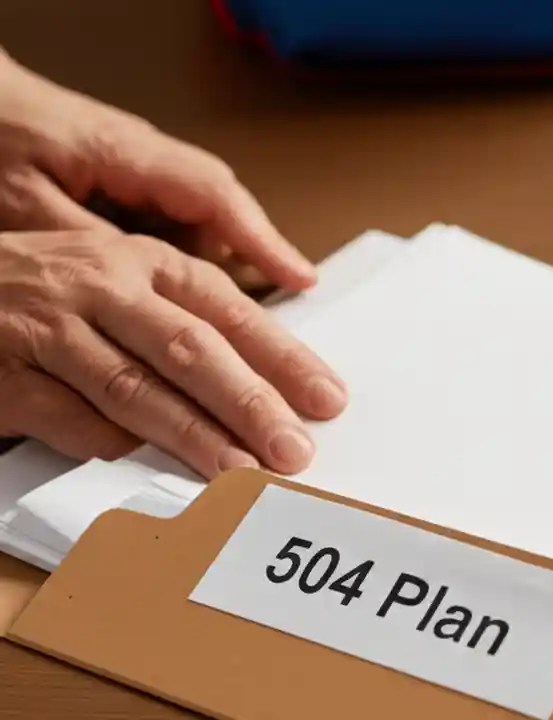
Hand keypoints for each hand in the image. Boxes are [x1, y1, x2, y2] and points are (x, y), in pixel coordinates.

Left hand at [0, 51, 314, 291]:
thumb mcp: (23, 200)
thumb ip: (89, 243)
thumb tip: (146, 286)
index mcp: (126, 151)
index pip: (215, 196)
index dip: (262, 241)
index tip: (299, 278)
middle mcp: (146, 158)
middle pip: (225, 215)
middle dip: (255, 268)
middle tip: (272, 317)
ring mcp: (142, 172)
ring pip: (202, 228)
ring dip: (212, 274)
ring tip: (227, 328)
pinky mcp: (131, 187)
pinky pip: (176, 230)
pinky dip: (185, 267)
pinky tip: (176, 304)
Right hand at [0, 230, 346, 477]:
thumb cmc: (42, 293)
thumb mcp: (115, 282)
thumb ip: (178, 319)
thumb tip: (264, 380)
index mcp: (139, 260)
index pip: (229, 310)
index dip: (283, 357)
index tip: (326, 398)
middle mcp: (98, 286)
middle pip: (191, 348)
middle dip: (250, 403)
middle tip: (295, 448)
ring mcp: (47, 329)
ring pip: (134, 387)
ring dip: (194, 435)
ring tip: (241, 471)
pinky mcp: (3, 375)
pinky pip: (70, 419)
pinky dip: (112, 446)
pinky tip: (149, 468)